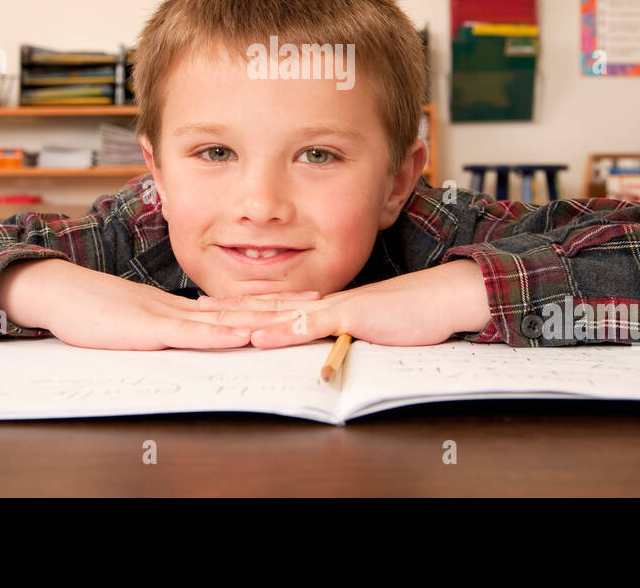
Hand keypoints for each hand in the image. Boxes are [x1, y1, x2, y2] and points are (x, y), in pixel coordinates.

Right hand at [0, 258, 321, 349]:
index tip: (307, 298)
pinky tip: (243, 335)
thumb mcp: (143, 317)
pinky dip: (220, 334)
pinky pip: (191, 332)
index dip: (273, 300)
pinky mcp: (149, 328)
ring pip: (225, 318)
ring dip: (262, 319)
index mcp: (182, 306)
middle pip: (242, 306)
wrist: (59, 293)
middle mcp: (183, 307)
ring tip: (297, 318)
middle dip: (284, 305)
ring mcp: (167, 315)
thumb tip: (204, 324)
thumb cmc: (95, 309)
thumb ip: (173, 321)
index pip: (237, 303)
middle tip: (323, 301)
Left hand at [195, 259, 491, 348]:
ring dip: (246, 318)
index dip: (245, 304)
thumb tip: (330, 341)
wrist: (445, 298)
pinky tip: (258, 335)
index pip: (278, 303)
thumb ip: (346, 331)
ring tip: (210, 321)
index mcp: (328, 302)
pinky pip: (310, 324)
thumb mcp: (371, 325)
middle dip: (231, 306)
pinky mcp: (351, 316)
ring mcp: (335, 306)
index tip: (213, 304)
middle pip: (270, 303)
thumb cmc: (415, 312)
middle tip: (194, 306)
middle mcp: (325, 300)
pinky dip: (283, 330)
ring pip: (282, 312)